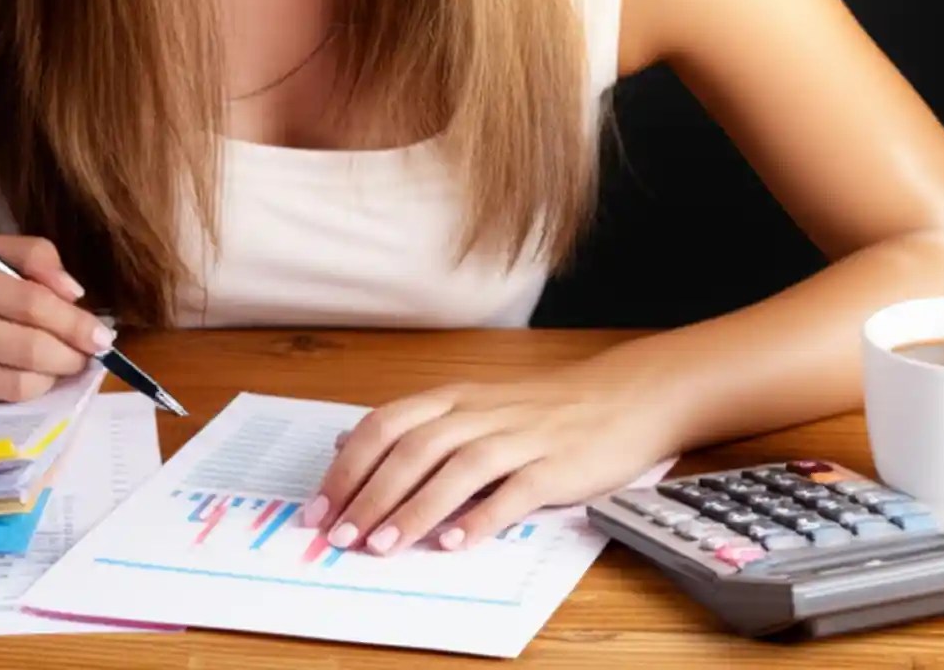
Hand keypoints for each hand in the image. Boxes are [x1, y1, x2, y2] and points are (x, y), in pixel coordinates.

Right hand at [0, 234, 112, 401]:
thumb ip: (26, 256)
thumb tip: (75, 293)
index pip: (29, 303)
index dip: (75, 323)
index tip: (101, 334)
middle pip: (26, 349)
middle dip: (71, 356)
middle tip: (88, 353)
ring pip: (11, 385)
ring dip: (50, 380)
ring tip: (61, 366)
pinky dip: (16, 390)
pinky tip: (26, 375)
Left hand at [303, 373, 679, 555]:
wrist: (623, 397)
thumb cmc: (541, 409)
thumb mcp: (471, 405)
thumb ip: (415, 426)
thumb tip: (348, 446)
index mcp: (454, 397)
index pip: (386, 426)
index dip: (348, 468)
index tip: (320, 508)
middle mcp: (481, 412)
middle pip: (413, 450)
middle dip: (370, 496)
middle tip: (342, 536)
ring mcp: (520, 437)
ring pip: (456, 469)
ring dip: (414, 510)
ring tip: (383, 546)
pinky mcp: (556, 464)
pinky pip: (514, 492)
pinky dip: (481, 517)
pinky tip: (454, 543)